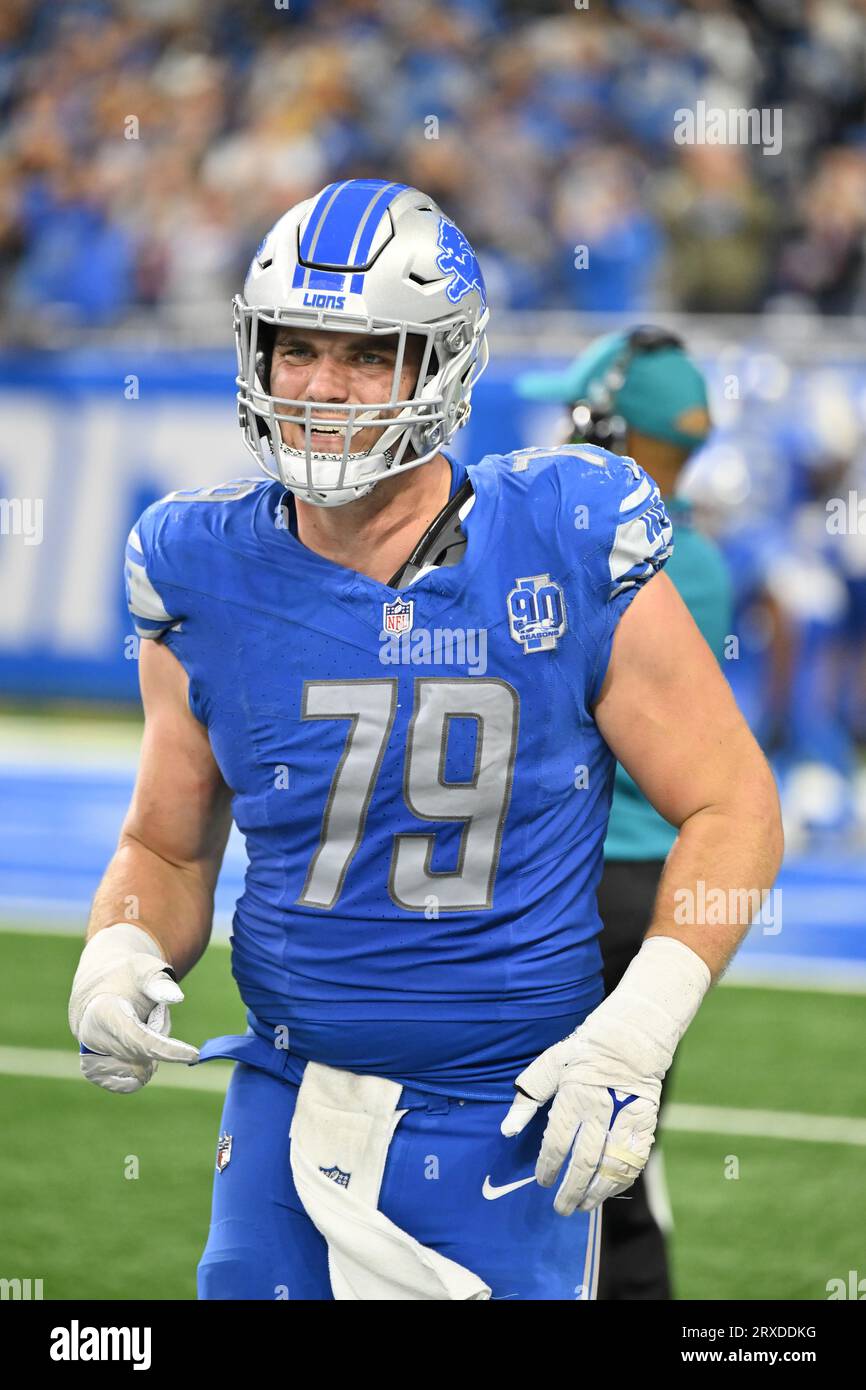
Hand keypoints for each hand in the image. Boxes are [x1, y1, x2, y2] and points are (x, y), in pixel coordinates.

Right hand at [68, 923, 198, 1093]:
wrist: (98, 990)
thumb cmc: (126, 978)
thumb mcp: (144, 969)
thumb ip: (159, 982)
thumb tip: (177, 997)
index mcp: (103, 1013)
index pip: (140, 1041)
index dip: (168, 1050)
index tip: (194, 1055)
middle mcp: (92, 1039)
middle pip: (144, 1057)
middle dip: (160, 1039)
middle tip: (154, 1015)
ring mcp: (89, 1058)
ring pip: (140, 1073)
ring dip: (151, 1055)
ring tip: (141, 1027)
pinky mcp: (93, 1072)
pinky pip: (130, 1083)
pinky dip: (141, 1068)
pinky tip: (135, 1046)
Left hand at [501, 936, 710, 1214]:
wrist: (630, 1038)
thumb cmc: (583, 1051)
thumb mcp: (550, 1064)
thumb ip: (528, 1097)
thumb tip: (507, 1129)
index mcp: (573, 1096)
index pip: (557, 1142)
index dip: (548, 1166)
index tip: (542, 1181)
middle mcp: (599, 1110)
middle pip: (584, 1161)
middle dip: (570, 1189)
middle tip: (560, 1207)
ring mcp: (624, 1118)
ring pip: (610, 1167)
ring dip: (596, 1192)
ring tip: (583, 1206)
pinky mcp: (645, 1124)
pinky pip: (633, 1161)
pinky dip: (621, 1181)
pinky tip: (608, 1191)